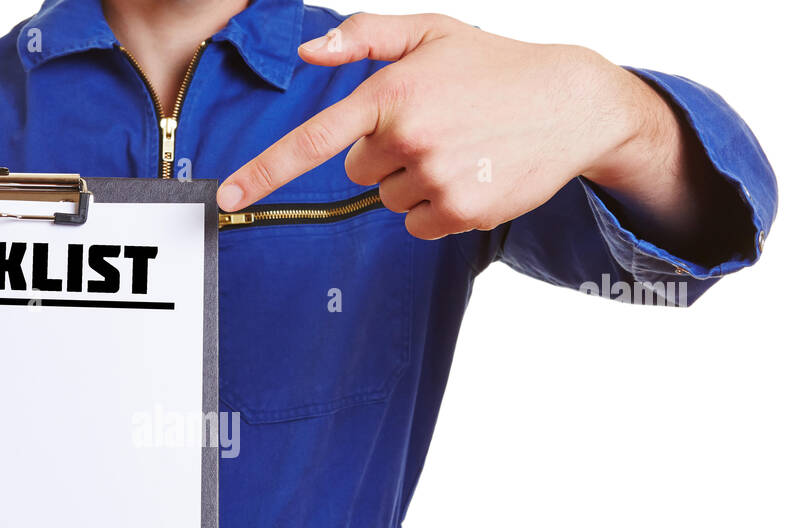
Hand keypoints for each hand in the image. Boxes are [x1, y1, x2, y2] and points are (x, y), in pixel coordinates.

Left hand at [217, 13, 681, 240]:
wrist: (572, 103)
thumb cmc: (494, 65)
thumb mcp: (431, 32)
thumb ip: (365, 35)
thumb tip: (309, 50)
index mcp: (392, 93)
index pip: (314, 139)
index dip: (264, 171)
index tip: (226, 196)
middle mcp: (409, 139)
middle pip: (358, 172)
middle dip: (385, 154)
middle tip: (435, 127)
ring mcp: (435, 180)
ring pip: (388, 199)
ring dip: (412, 180)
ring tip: (459, 147)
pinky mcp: (459, 214)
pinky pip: (417, 224)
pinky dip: (436, 207)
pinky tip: (470, 174)